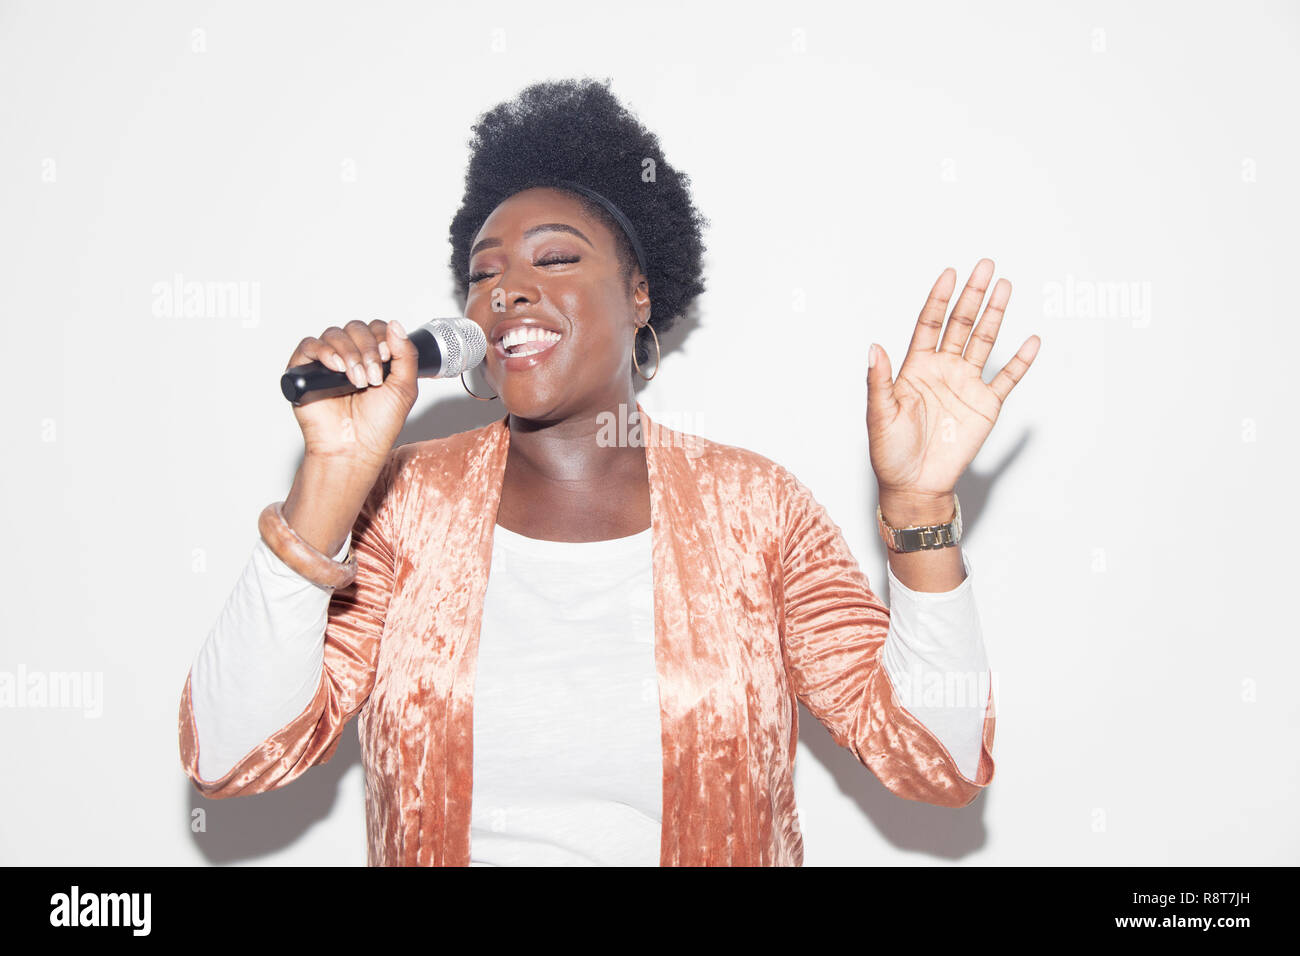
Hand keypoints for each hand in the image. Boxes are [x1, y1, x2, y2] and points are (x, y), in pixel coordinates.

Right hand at [286, 319, 419, 465]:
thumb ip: (406, 355)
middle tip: (373, 377)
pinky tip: (337, 368)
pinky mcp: (305, 371)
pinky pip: (309, 345)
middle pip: (356, 328)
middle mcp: (349, 357)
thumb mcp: (404, 388)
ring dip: (350, 354)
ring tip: (358, 381)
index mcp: (372, 358)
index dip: (382, 337)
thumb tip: (396, 325)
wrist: (354, 449)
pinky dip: (324, 351)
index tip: (387, 357)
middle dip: (368, 349)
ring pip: (335, 334)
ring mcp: (326, 363)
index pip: (375, 328)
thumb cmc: (377, 426)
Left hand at [866, 259, 1039, 502]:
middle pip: (960, 325)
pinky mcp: (986, 405)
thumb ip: (878, 381)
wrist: (914, 485)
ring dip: (995, 315)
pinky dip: (1020, 361)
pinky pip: (1007, 379)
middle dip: (972, 296)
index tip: (949, 274)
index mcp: (915, 368)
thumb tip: (873, 347)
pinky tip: (1030, 340)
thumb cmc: (890, 452)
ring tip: (1005, 287)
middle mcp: (943, 370)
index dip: (939, 300)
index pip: (929, 324)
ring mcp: (966, 385)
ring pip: (984, 342)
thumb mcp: (879, 415)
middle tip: (985, 267)